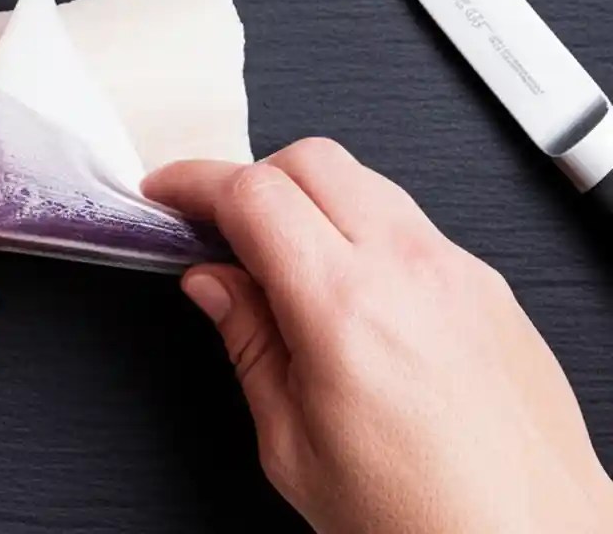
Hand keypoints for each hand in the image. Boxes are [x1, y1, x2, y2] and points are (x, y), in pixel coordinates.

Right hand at [144, 138, 612, 533]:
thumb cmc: (424, 519)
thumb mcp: (292, 444)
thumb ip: (247, 342)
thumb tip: (213, 283)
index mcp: (346, 311)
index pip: (253, 195)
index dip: (195, 183)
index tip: (169, 194)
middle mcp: (411, 273)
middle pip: (311, 160)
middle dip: (249, 179)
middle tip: (216, 227)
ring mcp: (459, 272)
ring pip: (365, 181)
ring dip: (308, 199)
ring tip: (280, 260)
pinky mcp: (489, 286)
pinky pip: (410, 222)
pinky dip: (360, 228)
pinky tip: (345, 285)